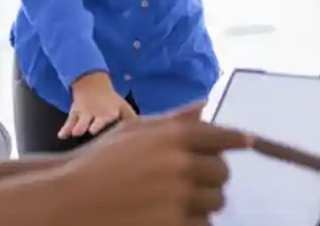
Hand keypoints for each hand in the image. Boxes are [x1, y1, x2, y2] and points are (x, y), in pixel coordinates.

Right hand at [55, 102, 251, 224]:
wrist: (70, 201)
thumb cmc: (101, 163)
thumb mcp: (135, 132)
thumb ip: (174, 122)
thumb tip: (203, 106)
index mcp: (173, 136)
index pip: (221, 135)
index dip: (237, 140)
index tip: (249, 142)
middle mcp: (180, 163)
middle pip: (222, 172)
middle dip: (213, 177)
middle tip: (196, 181)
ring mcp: (178, 197)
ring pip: (215, 202)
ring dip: (204, 203)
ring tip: (180, 202)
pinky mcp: (174, 225)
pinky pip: (202, 225)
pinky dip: (193, 223)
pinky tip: (175, 217)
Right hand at [61, 71, 137, 139]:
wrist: (91, 83)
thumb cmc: (110, 101)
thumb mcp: (122, 106)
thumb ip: (131, 118)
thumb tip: (146, 132)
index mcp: (109, 113)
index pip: (108, 118)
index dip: (107, 123)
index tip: (106, 126)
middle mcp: (96, 114)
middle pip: (94, 120)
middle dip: (92, 125)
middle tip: (91, 130)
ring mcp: (84, 114)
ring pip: (79, 121)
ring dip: (77, 126)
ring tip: (75, 132)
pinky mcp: (75, 113)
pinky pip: (69, 121)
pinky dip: (65, 128)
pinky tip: (62, 135)